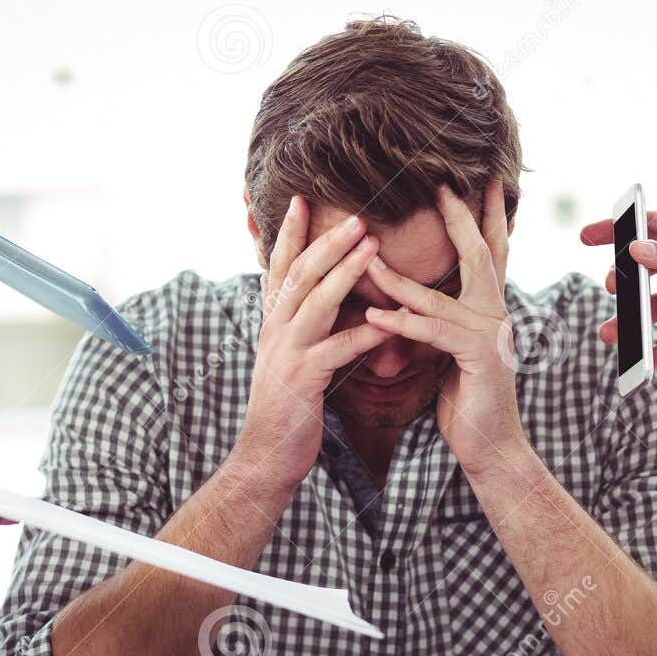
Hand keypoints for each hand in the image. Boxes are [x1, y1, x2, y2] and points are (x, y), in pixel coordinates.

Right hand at [235, 196, 389, 487]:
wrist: (265, 456)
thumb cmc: (286, 409)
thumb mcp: (289, 359)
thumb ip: (302, 329)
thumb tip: (320, 304)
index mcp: (272, 323)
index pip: (280, 268)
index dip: (289, 234)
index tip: (302, 199)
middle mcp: (275, 330)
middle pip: (300, 274)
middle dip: (327, 240)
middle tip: (356, 213)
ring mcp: (286, 353)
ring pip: (316, 302)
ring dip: (345, 271)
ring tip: (373, 246)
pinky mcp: (303, 379)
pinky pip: (338, 349)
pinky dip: (366, 333)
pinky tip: (391, 322)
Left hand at [363, 181, 524, 476]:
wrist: (491, 447)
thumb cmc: (467, 400)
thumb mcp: (450, 352)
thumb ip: (439, 322)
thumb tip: (412, 300)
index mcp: (489, 309)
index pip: (489, 252)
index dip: (485, 216)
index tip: (480, 181)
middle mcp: (495, 314)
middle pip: (480, 255)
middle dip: (461, 218)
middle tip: (441, 185)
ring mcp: (489, 335)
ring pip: (440, 296)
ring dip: (399, 278)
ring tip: (368, 257)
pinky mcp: (477, 359)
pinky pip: (433, 333)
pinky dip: (402, 323)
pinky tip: (374, 316)